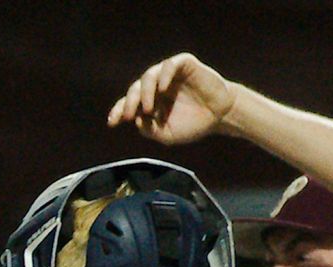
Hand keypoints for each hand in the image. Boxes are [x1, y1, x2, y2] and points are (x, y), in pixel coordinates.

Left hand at [107, 53, 237, 145]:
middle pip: (135, 88)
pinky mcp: (184, 65)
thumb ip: (150, 129)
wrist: (219, 116)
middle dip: (129, 102)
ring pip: (148, 75)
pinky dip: (164, 75)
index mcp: (149, 101)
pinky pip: (170, 65)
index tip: (112, 123)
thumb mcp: (167, 135)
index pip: (128, 103)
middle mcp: (156, 86)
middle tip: (128, 115)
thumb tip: (137, 119)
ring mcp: (168, 75)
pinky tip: (162, 89)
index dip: (119, 110)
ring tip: (148, 107)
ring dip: (145, 91)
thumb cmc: (193, 125)